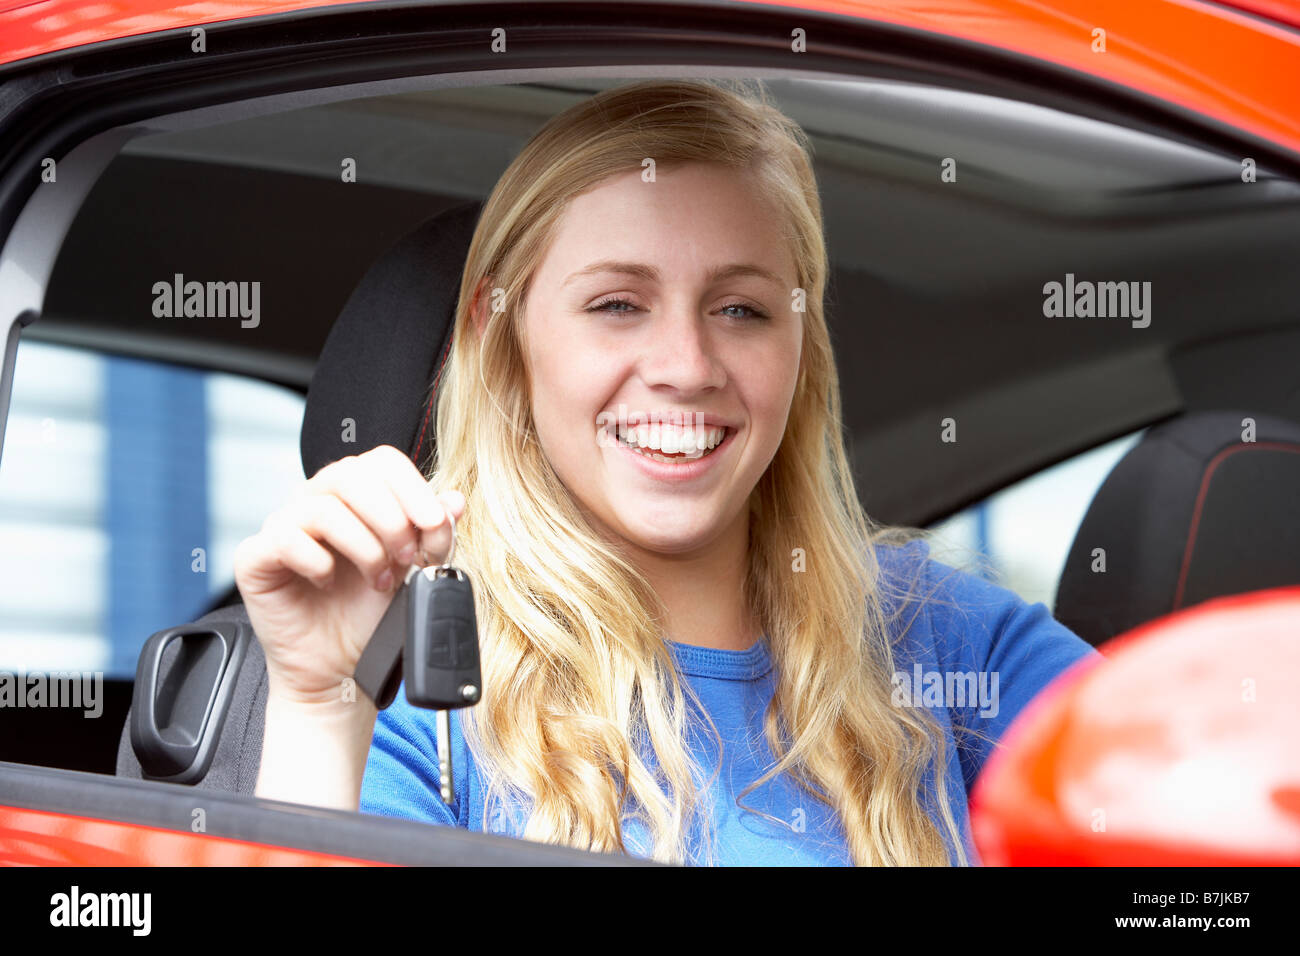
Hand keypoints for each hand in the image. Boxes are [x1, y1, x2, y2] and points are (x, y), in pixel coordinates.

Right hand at [233, 444, 465, 706]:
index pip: (381, 461)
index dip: (412, 487)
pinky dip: (318, 562)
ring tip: (378, 579)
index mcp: (355, 494)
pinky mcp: (256, 556)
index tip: (435, 524)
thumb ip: (433, 532)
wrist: (340, 668)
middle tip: (408, 557)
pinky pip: (286, 539)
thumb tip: (453, 500)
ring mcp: (283, 525)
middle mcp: (316, 500)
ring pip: (323, 508)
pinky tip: (329, 582)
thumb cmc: (372, 613)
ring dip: (363, 546)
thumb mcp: (415, 569)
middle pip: (350, 475)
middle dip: (391, 518)